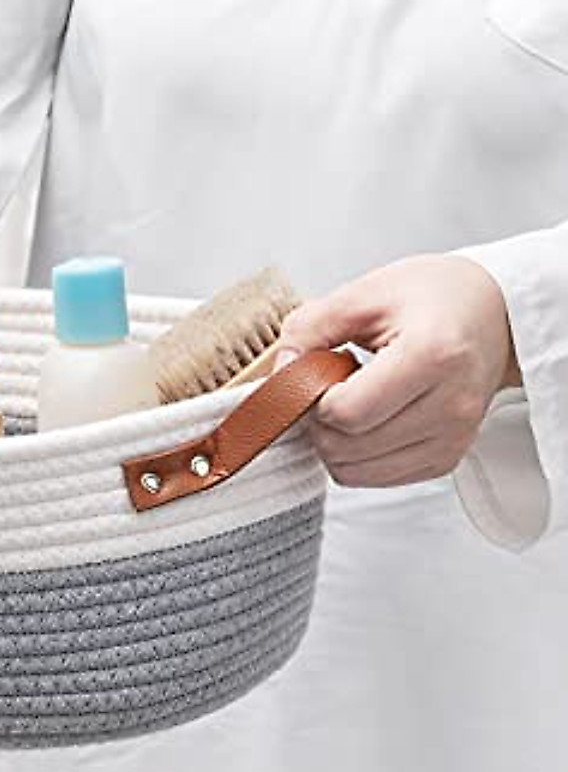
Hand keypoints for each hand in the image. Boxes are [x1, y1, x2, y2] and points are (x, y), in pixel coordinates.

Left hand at [274, 254, 521, 488]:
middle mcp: (451, 406)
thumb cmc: (432, 298)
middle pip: (346, 448)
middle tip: (329, 385)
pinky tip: (370, 417)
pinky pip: (376, 478)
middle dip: (318, 421)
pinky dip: (356, 454)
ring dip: (334, 441)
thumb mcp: (364, 293)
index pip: (346, 412)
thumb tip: (278, 374)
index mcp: (433, 356)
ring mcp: (453, 439)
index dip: (313, 398)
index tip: (315, 372)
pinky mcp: (447, 459)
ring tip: (352, 398)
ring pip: (355, 472)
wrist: (493, 314)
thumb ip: (309, 328)